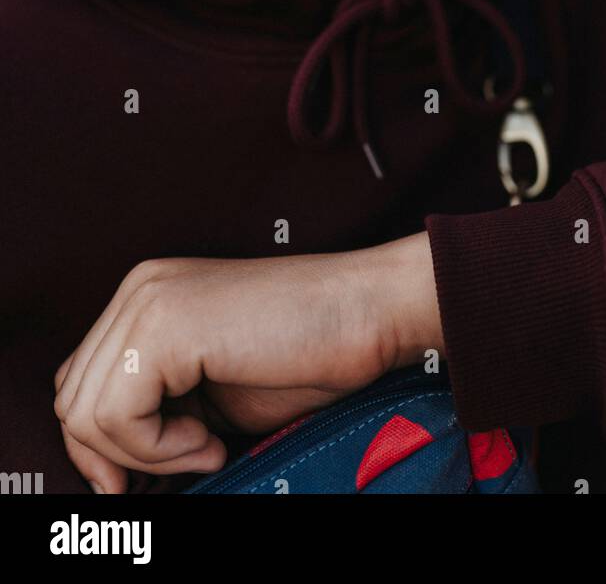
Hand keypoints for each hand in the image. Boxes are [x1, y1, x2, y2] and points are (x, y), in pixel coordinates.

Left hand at [54, 233, 442, 493]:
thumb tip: (114, 469)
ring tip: (209, 445)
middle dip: (116, 456)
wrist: (369, 313)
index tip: (147, 478)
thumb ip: (160, 409)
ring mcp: (149, 301)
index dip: (103, 444)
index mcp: (148, 298)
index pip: (81, 382)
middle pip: (73, 399)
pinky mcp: (167, 325)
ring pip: (86, 413)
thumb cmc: (310, 353)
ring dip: (147, 454)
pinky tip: (212, 439)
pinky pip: (118, 416)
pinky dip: (161, 449)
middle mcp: (140, 290)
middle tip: (184, 464)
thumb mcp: (212, 390)